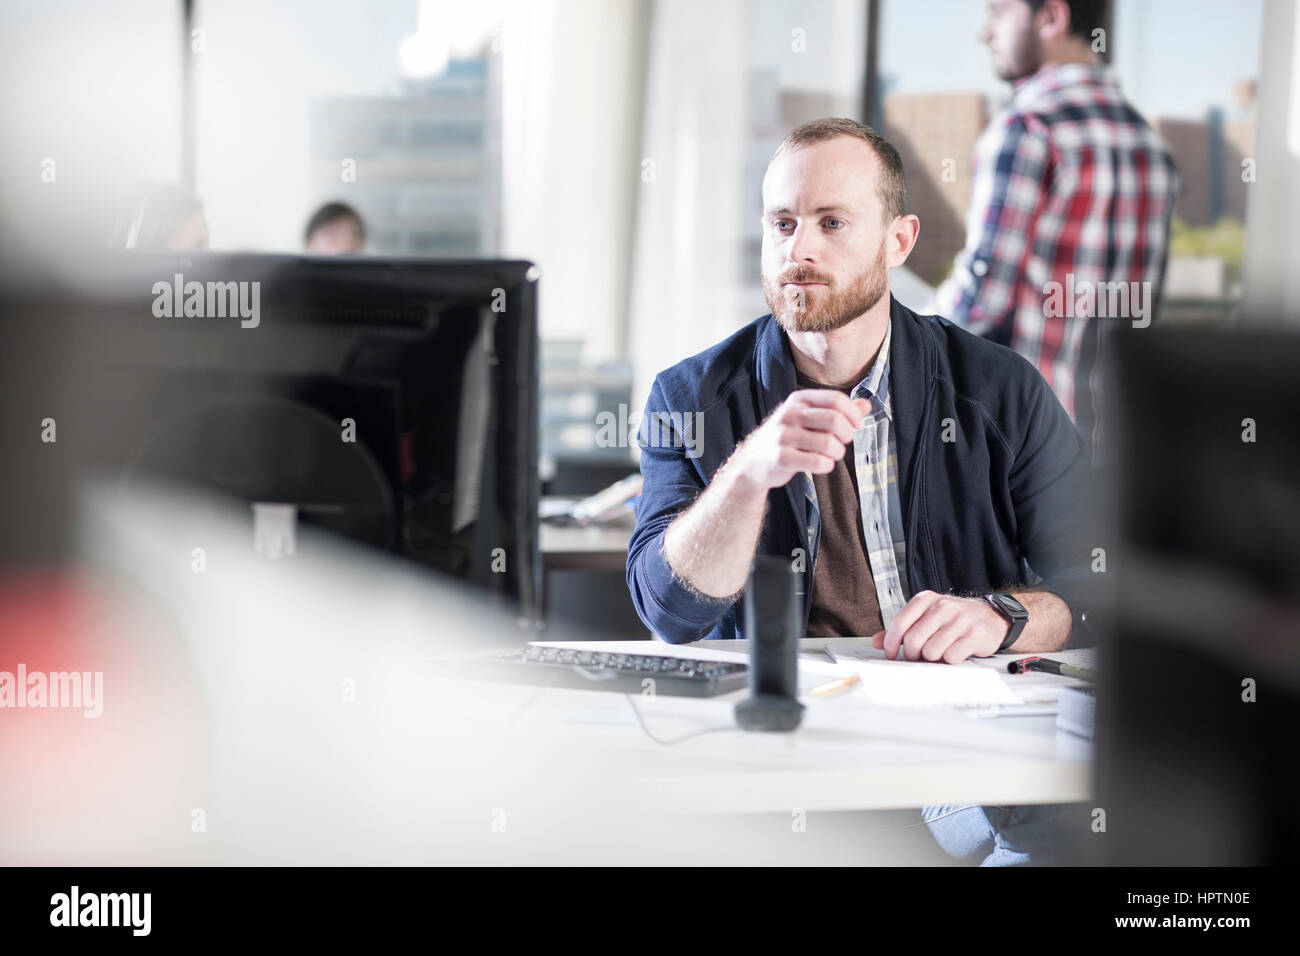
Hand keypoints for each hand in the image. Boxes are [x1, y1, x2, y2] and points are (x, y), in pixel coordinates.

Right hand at [726, 390, 870, 492]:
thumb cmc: (786, 438)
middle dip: (847, 434)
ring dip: (838, 452)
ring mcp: (783, 436)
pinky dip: (826, 465)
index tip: (857, 425)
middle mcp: (789, 414)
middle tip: (844, 442)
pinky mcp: (781, 457)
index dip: (853, 414)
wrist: (753, 462)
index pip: (836, 399)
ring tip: (832, 455)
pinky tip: (822, 465)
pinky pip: (816, 461)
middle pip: (835, 420)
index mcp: (798, 400)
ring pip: (828, 442)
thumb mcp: (808, 418)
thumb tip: (865, 405)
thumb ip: (838, 411)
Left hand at [869, 591, 1008, 663]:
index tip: (891, 654)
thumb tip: (877, 641)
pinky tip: (956, 651)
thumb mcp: (926, 617)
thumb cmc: (953, 619)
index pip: (899, 623)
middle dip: (913, 654)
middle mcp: (942, 606)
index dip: (891, 643)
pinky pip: (951, 657)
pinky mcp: (975, 634)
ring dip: (934, 658)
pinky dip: (950, 660)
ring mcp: (960, 619)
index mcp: (926, 599)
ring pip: (932, 651)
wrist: (990, 618)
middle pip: (914, 641)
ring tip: (941, 650)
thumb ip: (902, 628)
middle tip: (919, 656)